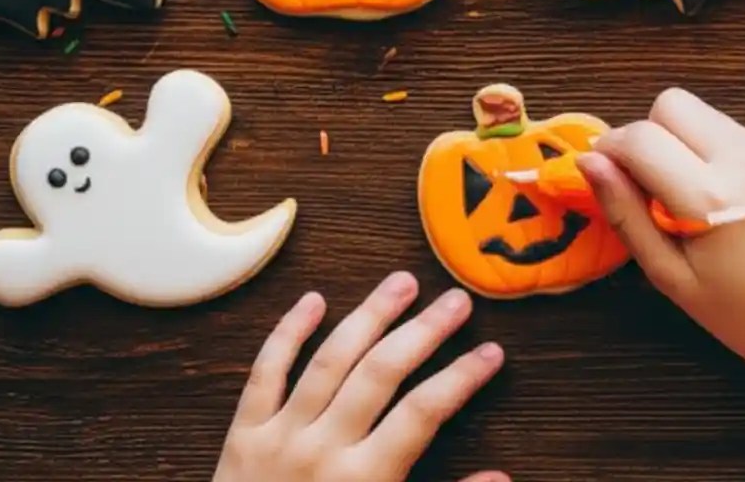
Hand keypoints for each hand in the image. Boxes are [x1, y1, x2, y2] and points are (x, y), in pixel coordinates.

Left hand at [214, 272, 507, 481]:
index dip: (461, 378)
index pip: (424, 413)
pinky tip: (312, 300)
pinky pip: (265, 373)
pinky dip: (287, 333)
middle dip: (424, 332)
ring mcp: (280, 437)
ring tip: (402, 282)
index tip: (491, 352)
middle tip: (456, 301)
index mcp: (366, 480)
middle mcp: (323, 451)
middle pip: (382, 374)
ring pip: (331, 360)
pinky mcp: (243, 435)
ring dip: (369, 316)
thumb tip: (502, 479)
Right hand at [579, 88, 744, 382]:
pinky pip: (739, 134)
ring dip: (686, 143)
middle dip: (649, 134)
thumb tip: (589, 162)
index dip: (611, 149)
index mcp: (710, 197)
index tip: (607, 173)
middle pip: (673, 103)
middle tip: (652, 183)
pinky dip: (720, 155)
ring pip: (707, 115)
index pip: (640, 137)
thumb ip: (626, 214)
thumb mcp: (672, 277)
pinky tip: (731, 202)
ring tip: (696, 199)